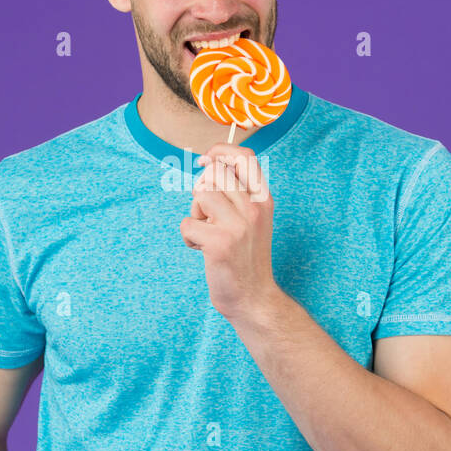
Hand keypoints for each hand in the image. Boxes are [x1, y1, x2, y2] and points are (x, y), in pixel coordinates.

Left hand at [179, 143, 279, 322]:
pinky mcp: (219, 243)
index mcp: (263, 200)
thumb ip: (237, 193)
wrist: (254, 299)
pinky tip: (202, 250)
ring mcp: (238, 225)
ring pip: (201, 193)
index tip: (206, 160)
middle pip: (215, 172)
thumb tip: (209, 165)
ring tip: (206, 232)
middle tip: (208, 214)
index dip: (220, 151)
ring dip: (195, 213)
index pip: (245, 156)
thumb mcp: (252, 219)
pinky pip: (187, 223)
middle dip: (202, 189)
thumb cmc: (245, 258)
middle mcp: (254, 208)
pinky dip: (188, 238)